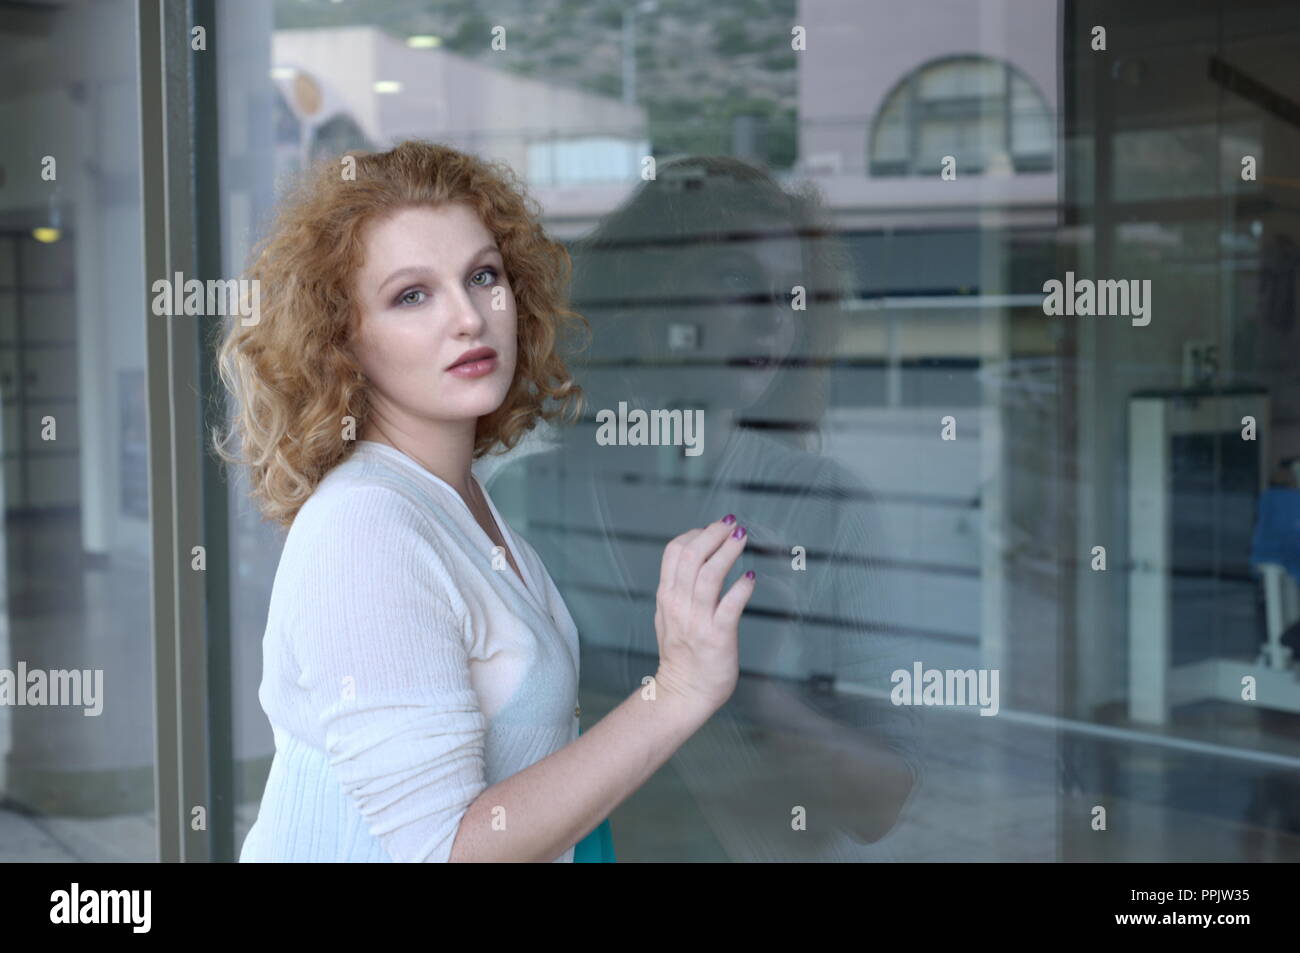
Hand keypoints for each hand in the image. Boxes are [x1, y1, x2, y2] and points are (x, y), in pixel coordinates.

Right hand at [652, 516, 755, 717]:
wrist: (684, 693)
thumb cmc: (681, 655)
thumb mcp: (668, 615)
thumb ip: (678, 588)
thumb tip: (695, 558)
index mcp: (667, 596)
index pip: (674, 552)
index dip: (695, 533)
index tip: (714, 529)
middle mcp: (679, 604)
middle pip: (691, 555)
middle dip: (713, 534)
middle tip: (732, 524)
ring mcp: (697, 620)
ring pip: (709, 574)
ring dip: (727, 551)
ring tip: (742, 537)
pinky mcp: (717, 636)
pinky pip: (730, 605)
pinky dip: (741, 587)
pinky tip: (750, 577)